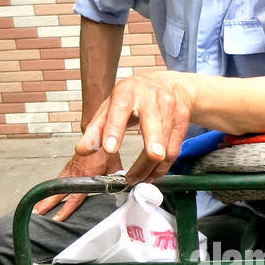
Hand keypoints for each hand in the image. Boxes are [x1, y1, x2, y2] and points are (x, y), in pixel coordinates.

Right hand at [32, 143, 120, 220]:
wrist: (96, 135)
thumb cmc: (105, 153)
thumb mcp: (115, 168)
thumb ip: (118, 181)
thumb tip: (126, 193)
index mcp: (86, 175)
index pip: (75, 196)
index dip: (66, 208)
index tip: (57, 218)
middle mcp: (74, 173)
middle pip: (58, 192)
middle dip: (47, 204)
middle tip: (37, 214)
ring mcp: (69, 170)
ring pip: (55, 187)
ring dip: (45, 198)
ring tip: (36, 210)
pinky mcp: (67, 169)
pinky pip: (57, 182)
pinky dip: (49, 191)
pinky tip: (44, 199)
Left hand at [80, 70, 194, 184]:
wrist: (170, 85)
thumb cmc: (134, 97)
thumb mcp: (111, 107)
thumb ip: (96, 129)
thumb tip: (81, 150)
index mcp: (127, 92)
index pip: (120, 110)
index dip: (114, 130)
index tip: (109, 149)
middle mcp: (151, 98)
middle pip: (153, 126)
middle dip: (152, 145)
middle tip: (142, 168)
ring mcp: (170, 108)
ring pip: (164, 146)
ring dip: (149, 169)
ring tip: (136, 179)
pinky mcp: (183, 120)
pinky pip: (173, 151)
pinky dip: (161, 168)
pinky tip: (151, 174)